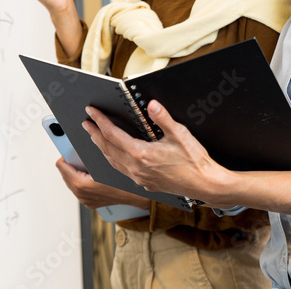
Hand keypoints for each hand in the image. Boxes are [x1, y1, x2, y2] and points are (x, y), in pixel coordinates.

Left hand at [54, 159, 151, 209]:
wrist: (133, 196)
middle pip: (64, 174)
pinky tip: (90, 174)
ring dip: (75, 172)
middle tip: (78, 155)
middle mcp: (80, 195)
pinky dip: (81, 181)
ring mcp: (85, 200)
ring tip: (84, 164)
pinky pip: (78, 189)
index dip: (65, 156)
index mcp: (80, 184)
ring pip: (71, 182)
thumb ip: (86, 156)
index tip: (69, 150)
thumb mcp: (102, 163)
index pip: (61, 166)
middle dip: (70, 164)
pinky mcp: (90, 203)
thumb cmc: (121, 180)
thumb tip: (75, 149)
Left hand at [83, 101, 231, 206]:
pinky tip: (113, 156)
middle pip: (108, 149)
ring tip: (95, 137)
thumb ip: (163, 118)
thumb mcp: (180, 134)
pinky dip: (112, 159)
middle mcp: (136, 168)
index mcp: (141, 155)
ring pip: (112, 162)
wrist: (205, 185)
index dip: (100, 121)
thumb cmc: (195, 162)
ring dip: (101, 148)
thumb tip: (151, 105)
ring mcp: (140, 178)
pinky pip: (121, 170)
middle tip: (86, 123)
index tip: (92, 112)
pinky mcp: (145, 183)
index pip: (113, 135)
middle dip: (95, 134)